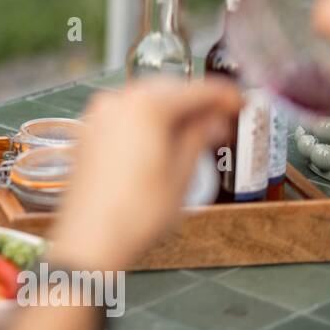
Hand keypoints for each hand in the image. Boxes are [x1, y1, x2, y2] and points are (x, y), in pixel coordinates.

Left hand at [51, 78, 242, 271]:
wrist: (90, 239)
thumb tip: (214, 119)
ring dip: (172, 112)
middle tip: (222, 121)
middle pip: (168, 90)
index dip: (225, 96)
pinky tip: (162, 142)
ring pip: (144, 102)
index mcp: (146, 106)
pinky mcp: (88, 132)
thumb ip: (199, 137)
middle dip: (197, 104)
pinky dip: (147, 122)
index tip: (241, 103)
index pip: (196, 90)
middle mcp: (117, 101)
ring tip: (196, 136)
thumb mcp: (182, 174)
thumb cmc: (137, 212)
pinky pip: (124, 116)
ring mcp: (98, 115)